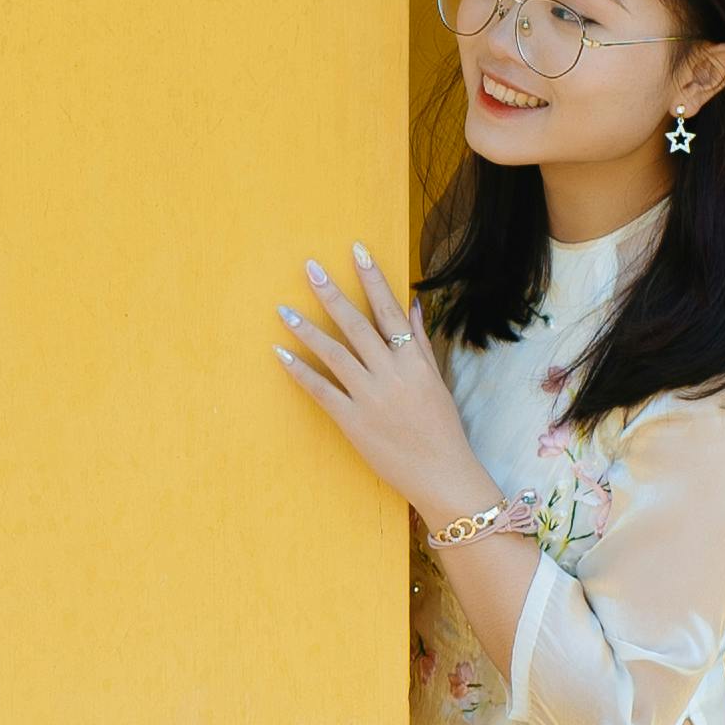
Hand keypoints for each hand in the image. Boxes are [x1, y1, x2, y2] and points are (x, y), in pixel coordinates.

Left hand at [274, 242, 492, 522]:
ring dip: (307, 329)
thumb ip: (420, 341)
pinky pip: (321, 391)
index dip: (372, 279)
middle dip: (331, 293)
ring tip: (283, 310)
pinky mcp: (353, 422)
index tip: (356, 250)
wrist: (443, 474)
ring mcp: (371, 397)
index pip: (390, 310)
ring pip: (334, 354)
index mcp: (414, 361)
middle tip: (309, 267)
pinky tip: (281, 353)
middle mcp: (392, 374)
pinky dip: (300, 370)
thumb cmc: (442, 427)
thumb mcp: (436, 379)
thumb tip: (412, 304)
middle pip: (356, 325)